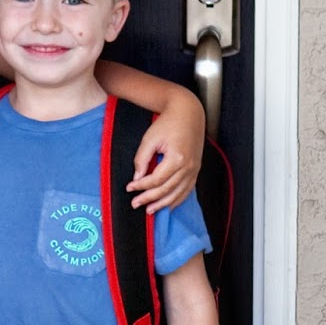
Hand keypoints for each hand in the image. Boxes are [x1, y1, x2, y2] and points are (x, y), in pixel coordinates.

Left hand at [127, 93, 204, 211]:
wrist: (188, 113)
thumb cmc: (168, 123)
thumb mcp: (150, 139)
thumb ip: (142, 159)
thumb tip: (137, 179)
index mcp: (177, 158)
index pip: (156, 180)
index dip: (141, 186)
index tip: (129, 188)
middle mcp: (189, 166)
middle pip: (166, 189)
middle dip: (149, 198)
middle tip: (135, 204)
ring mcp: (195, 169)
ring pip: (178, 193)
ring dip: (163, 204)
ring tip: (149, 211)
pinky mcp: (196, 170)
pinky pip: (187, 190)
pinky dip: (177, 200)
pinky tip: (168, 207)